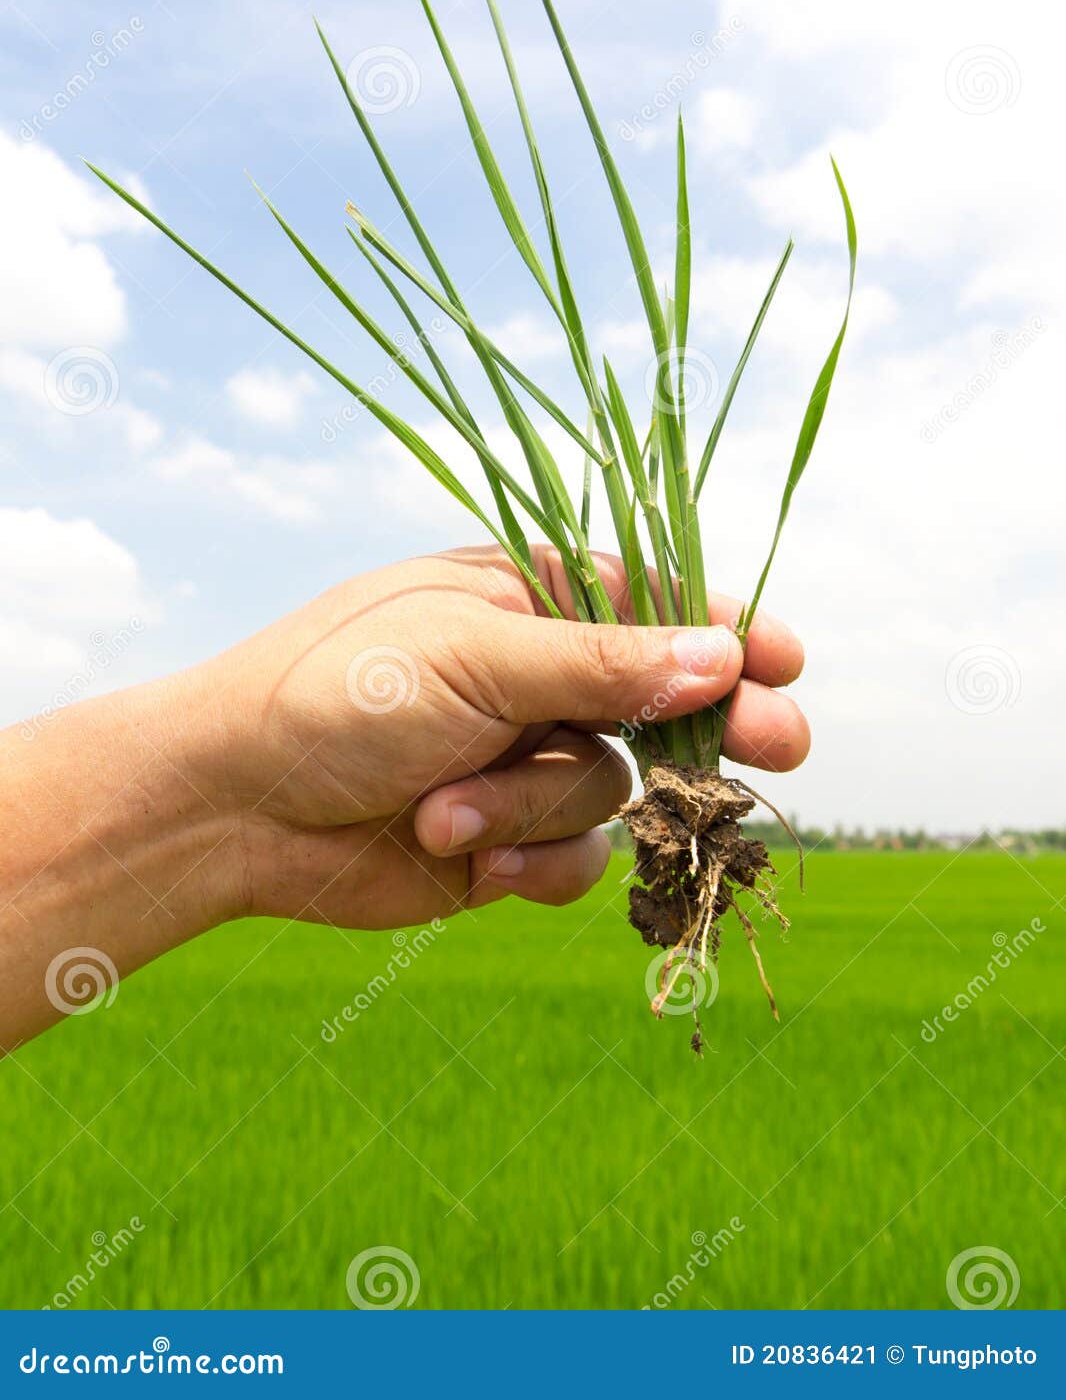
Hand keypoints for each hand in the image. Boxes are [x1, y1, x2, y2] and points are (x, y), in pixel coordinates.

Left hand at [198, 544, 807, 930]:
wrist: (234, 808)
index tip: (788, 660)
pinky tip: (469, 857)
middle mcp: (534, 673)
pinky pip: (576, 858)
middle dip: (711, 728)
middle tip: (779, 748)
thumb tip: (725, 655)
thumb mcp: (477, 659)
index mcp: (524, 596)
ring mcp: (524, 757)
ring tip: (448, 810)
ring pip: (612, 790)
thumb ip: (604, 665)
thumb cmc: (339, 695)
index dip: (725, 631)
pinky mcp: (506, 837)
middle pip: (663, 699)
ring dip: (537, 808)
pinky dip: (530, 863)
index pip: (654, 604)